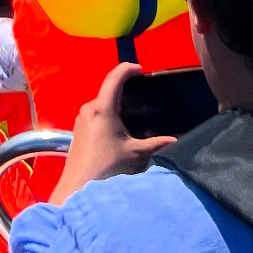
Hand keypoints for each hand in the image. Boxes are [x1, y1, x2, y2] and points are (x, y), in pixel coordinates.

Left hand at [48, 64, 174, 205]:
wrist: (79, 184)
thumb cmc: (107, 165)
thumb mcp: (135, 154)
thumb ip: (155, 144)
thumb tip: (175, 140)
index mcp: (102, 108)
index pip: (114, 78)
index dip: (127, 69)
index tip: (140, 70)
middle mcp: (89, 108)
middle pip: (107, 89)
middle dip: (123, 86)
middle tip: (140, 89)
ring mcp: (81, 118)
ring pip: (100, 102)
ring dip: (114, 100)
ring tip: (131, 108)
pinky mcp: (78, 129)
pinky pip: (94, 112)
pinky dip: (107, 111)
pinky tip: (116, 125)